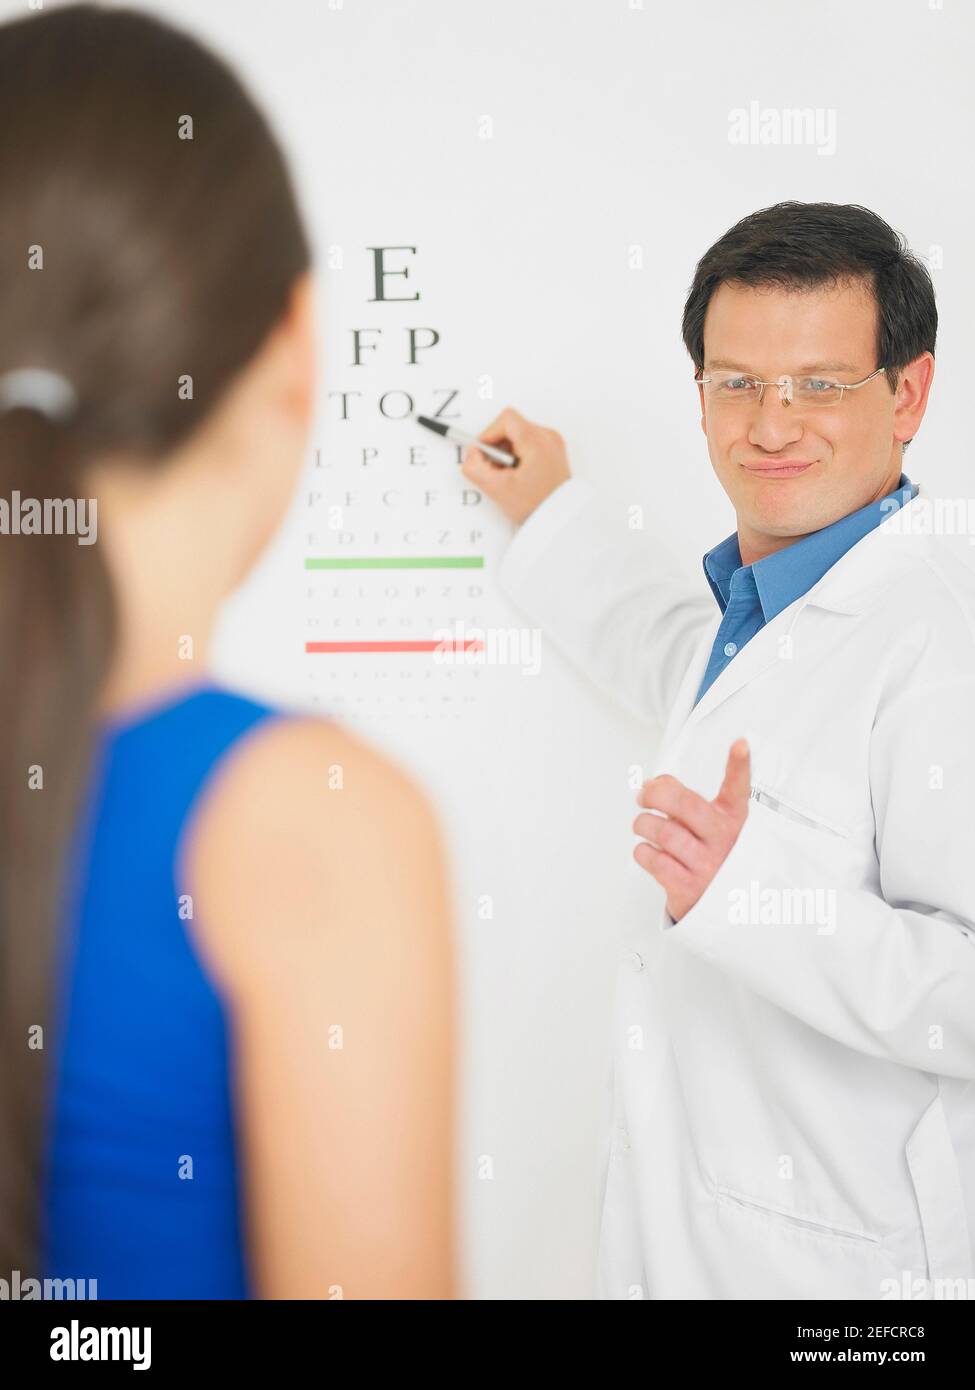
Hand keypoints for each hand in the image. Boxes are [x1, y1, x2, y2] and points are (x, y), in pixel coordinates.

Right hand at [460, 406, 570, 524]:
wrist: (558, 522)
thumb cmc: (537, 508)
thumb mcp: (497, 489)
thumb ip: (475, 467)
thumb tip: (471, 454)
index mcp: (537, 441)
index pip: (506, 419)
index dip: (488, 433)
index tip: (484, 452)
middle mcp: (548, 438)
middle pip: (512, 428)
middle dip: (498, 448)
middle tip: (497, 470)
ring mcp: (553, 445)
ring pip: (519, 437)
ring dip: (507, 454)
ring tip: (509, 477)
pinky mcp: (553, 454)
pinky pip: (529, 446)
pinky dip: (518, 458)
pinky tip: (518, 477)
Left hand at [632, 740, 750, 920]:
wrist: (723, 909)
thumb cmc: (712, 858)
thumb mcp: (712, 827)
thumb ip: (688, 802)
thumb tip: (655, 783)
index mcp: (733, 820)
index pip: (739, 788)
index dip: (740, 765)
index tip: (740, 744)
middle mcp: (724, 841)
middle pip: (684, 804)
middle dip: (654, 793)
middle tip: (643, 794)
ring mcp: (707, 865)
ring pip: (663, 831)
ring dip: (643, 824)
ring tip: (644, 825)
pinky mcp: (688, 887)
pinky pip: (653, 859)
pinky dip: (642, 851)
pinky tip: (647, 850)